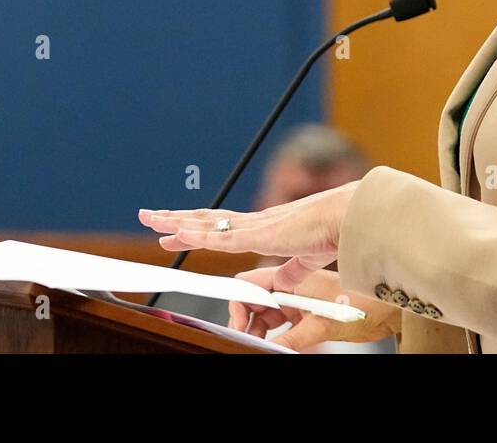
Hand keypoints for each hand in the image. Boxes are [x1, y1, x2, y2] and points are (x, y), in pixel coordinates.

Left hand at [137, 180, 359, 291]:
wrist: (346, 219)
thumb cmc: (333, 232)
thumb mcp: (305, 259)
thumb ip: (290, 269)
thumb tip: (280, 280)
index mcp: (265, 227)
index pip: (223, 226)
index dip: (198, 227)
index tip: (177, 229)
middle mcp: (254, 222)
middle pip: (206, 219)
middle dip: (176, 218)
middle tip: (151, 216)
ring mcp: (253, 226)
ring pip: (205, 223)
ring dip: (175, 221)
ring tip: (150, 218)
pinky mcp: (257, 233)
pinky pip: (219, 236)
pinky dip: (196, 235)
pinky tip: (177, 233)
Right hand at [228, 267, 401, 350]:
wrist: (391, 312)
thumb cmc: (366, 305)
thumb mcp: (323, 325)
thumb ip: (292, 338)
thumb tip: (268, 348)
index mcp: (293, 280)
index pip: (252, 285)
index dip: (238, 302)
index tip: (234, 322)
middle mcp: (293, 289)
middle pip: (255, 302)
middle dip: (246, 320)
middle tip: (245, 339)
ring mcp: (300, 303)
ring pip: (266, 316)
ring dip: (259, 331)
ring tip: (258, 344)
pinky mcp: (308, 316)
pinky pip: (281, 326)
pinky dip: (273, 336)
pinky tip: (273, 345)